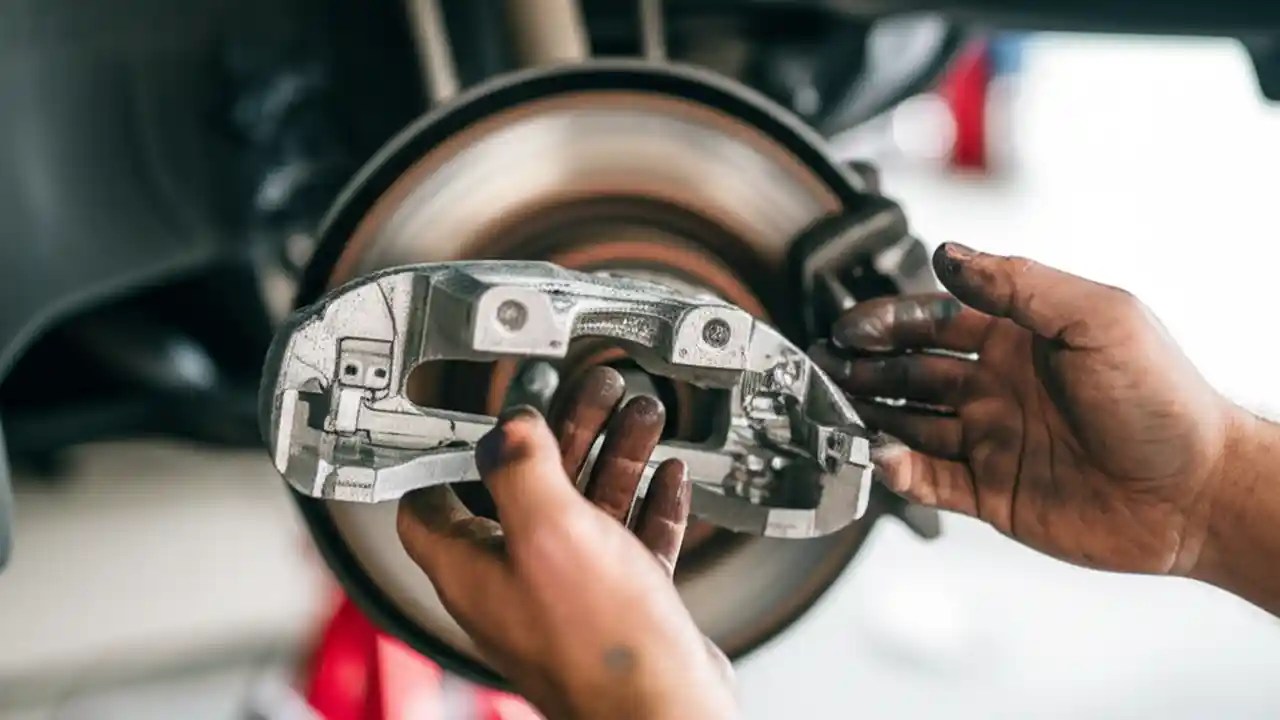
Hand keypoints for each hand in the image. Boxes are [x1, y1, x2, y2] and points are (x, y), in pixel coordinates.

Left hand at [396, 367, 736, 719]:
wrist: (663, 708)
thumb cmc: (601, 644)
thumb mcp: (550, 531)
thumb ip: (520, 468)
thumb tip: (506, 427)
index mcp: (474, 568)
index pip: (430, 504)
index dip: (446, 452)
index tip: (476, 411)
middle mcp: (514, 583)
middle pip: (527, 490)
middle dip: (562, 434)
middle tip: (593, 394)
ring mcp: (567, 597)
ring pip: (584, 510)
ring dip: (613, 457)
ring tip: (642, 417)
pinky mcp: (616, 608)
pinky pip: (626, 544)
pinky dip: (645, 505)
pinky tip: (668, 478)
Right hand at [812, 242, 1249, 576]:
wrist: (1199, 492)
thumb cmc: (1163, 401)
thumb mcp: (1098, 318)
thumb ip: (1018, 284)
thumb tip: (949, 255)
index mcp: (1021, 340)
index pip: (936, 321)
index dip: (890, 320)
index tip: (853, 325)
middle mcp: (1000, 388)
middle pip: (913, 371)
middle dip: (867, 367)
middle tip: (829, 368)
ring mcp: (995, 441)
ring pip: (912, 424)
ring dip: (873, 415)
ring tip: (840, 411)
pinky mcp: (994, 493)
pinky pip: (931, 479)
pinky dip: (900, 470)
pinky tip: (882, 458)